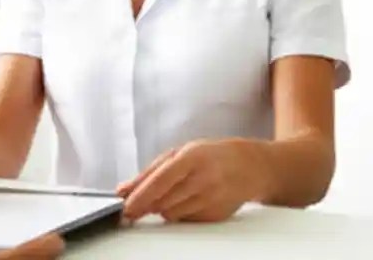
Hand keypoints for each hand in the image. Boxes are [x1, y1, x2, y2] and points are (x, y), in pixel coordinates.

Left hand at [116, 139, 260, 223]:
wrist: (248, 166)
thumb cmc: (210, 156)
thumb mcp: (179, 153)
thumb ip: (149, 172)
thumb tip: (123, 189)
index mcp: (191, 157)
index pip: (160, 181)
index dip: (140, 196)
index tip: (126, 207)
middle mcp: (203, 179)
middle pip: (163, 202)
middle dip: (148, 204)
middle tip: (140, 204)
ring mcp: (211, 198)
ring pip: (172, 214)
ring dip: (164, 207)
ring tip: (174, 192)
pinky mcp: (215, 214)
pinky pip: (186, 219)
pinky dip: (180, 212)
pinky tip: (190, 198)